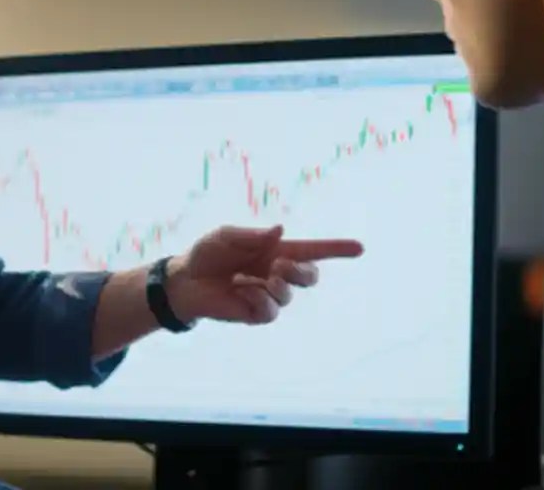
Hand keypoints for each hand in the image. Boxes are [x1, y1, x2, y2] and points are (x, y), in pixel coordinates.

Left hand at [166, 225, 361, 324]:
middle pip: (310, 276)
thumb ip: (252, 235)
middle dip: (302, 271)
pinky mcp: (255, 313)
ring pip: (289, 295)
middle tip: (280, 265)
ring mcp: (267, 295)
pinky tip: (241, 289)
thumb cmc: (207, 253)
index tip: (359, 248)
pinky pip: (269, 310)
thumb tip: (279, 231)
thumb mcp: (225, 236)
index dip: (337, 249)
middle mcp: (276, 273)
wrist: (184, 279)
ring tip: (256, 277)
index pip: (312, 251)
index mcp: (275, 250)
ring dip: (276, 285)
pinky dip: (258, 297)